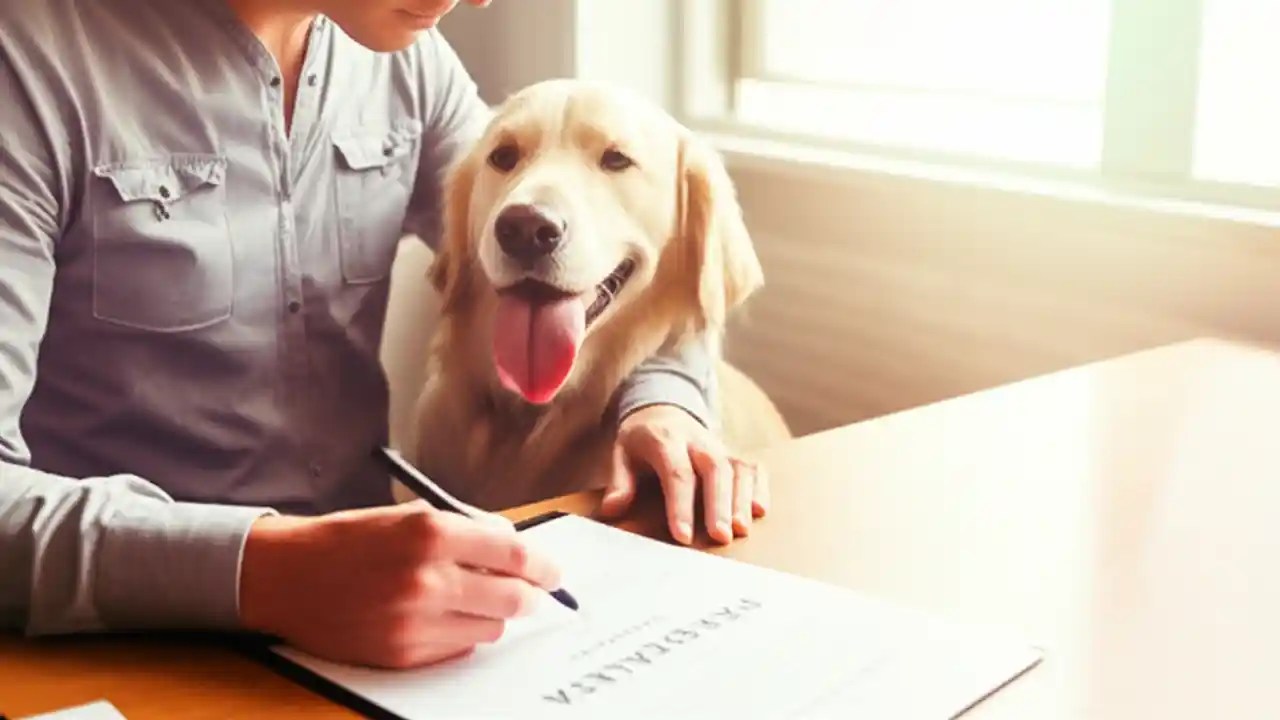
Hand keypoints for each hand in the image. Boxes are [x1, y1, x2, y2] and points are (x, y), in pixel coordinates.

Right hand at [239, 500, 560, 668]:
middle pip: (514, 598)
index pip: (513, 552)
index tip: (552, 570)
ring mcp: (415, 620)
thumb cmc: (349, 539)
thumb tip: (513, 545)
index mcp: (430, 531)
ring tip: (468, 599)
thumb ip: (465, 530)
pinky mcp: (403, 653)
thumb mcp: (409, 516)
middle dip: (529, 595)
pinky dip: (463, 634)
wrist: (286, 575)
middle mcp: (426, 577)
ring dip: (492, 614)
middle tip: (530, 591)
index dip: (542, 564)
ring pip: (491, 627)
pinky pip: (460, 648)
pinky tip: (442, 617)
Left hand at [600, 405, 768, 545]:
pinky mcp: (734, 452)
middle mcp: (697, 440)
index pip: (677, 472)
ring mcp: (719, 445)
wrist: (663, 408)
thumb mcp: (622, 453)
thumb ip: (620, 482)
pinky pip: (753, 466)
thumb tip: (612, 510)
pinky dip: (760, 487)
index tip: (682, 536)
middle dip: (719, 504)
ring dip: (742, 499)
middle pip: (714, 469)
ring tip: (741, 530)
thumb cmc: (641, 440)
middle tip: (720, 537)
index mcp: (666, 439)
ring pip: (738, 467)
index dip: (680, 504)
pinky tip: (760, 511)